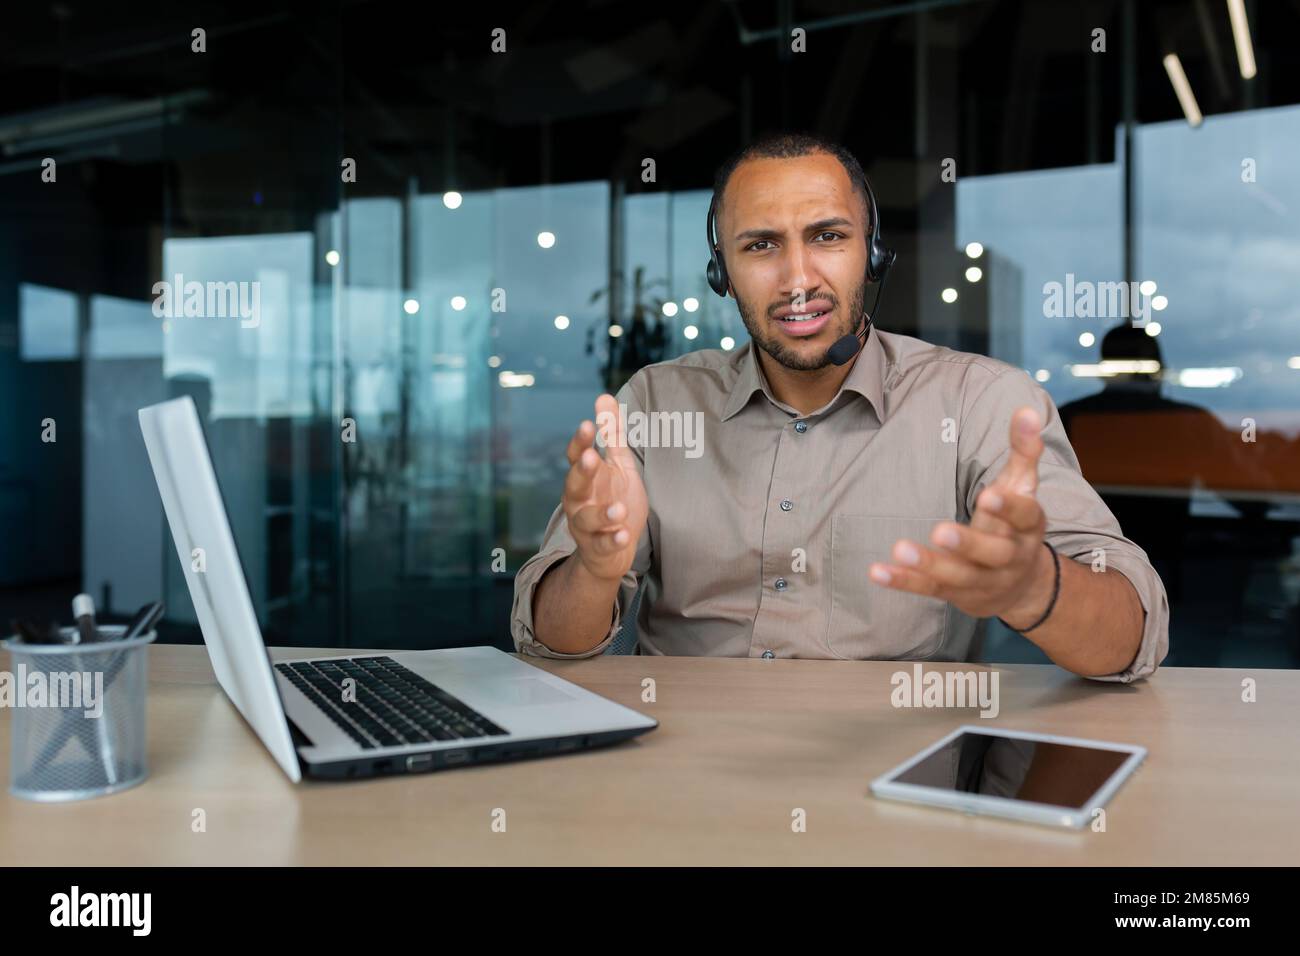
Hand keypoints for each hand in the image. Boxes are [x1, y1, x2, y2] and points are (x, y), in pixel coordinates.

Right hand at [562, 393, 648, 582]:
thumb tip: (603, 396)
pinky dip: (612, 540)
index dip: (581, 441)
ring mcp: (585, 526)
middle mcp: (579, 500)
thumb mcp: (617, 465)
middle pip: (574, 484)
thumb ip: (612, 435)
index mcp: (585, 478)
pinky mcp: (597, 548)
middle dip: (582, 470)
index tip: (589, 424)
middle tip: (591, 457)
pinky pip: (602, 545)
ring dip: (601, 513)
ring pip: (586, 518)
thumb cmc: (613, 500)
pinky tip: (623, 534)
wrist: (612, 551)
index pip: (577, 456)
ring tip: (618, 508)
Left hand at [868, 406, 1055, 624]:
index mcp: (1028, 527)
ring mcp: (982, 579)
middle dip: (967, 543)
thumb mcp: (1022, 486)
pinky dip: (903, 581)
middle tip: (939, 531)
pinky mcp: (954, 594)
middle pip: (992, 553)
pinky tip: (876, 572)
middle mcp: (1009, 557)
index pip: (1024, 516)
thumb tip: (1026, 410)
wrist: (1022, 586)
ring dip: (928, 564)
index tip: (989, 495)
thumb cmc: (1015, 523)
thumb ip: (1023, 449)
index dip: (1008, 507)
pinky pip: (928, 589)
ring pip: (957, 576)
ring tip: (900, 548)